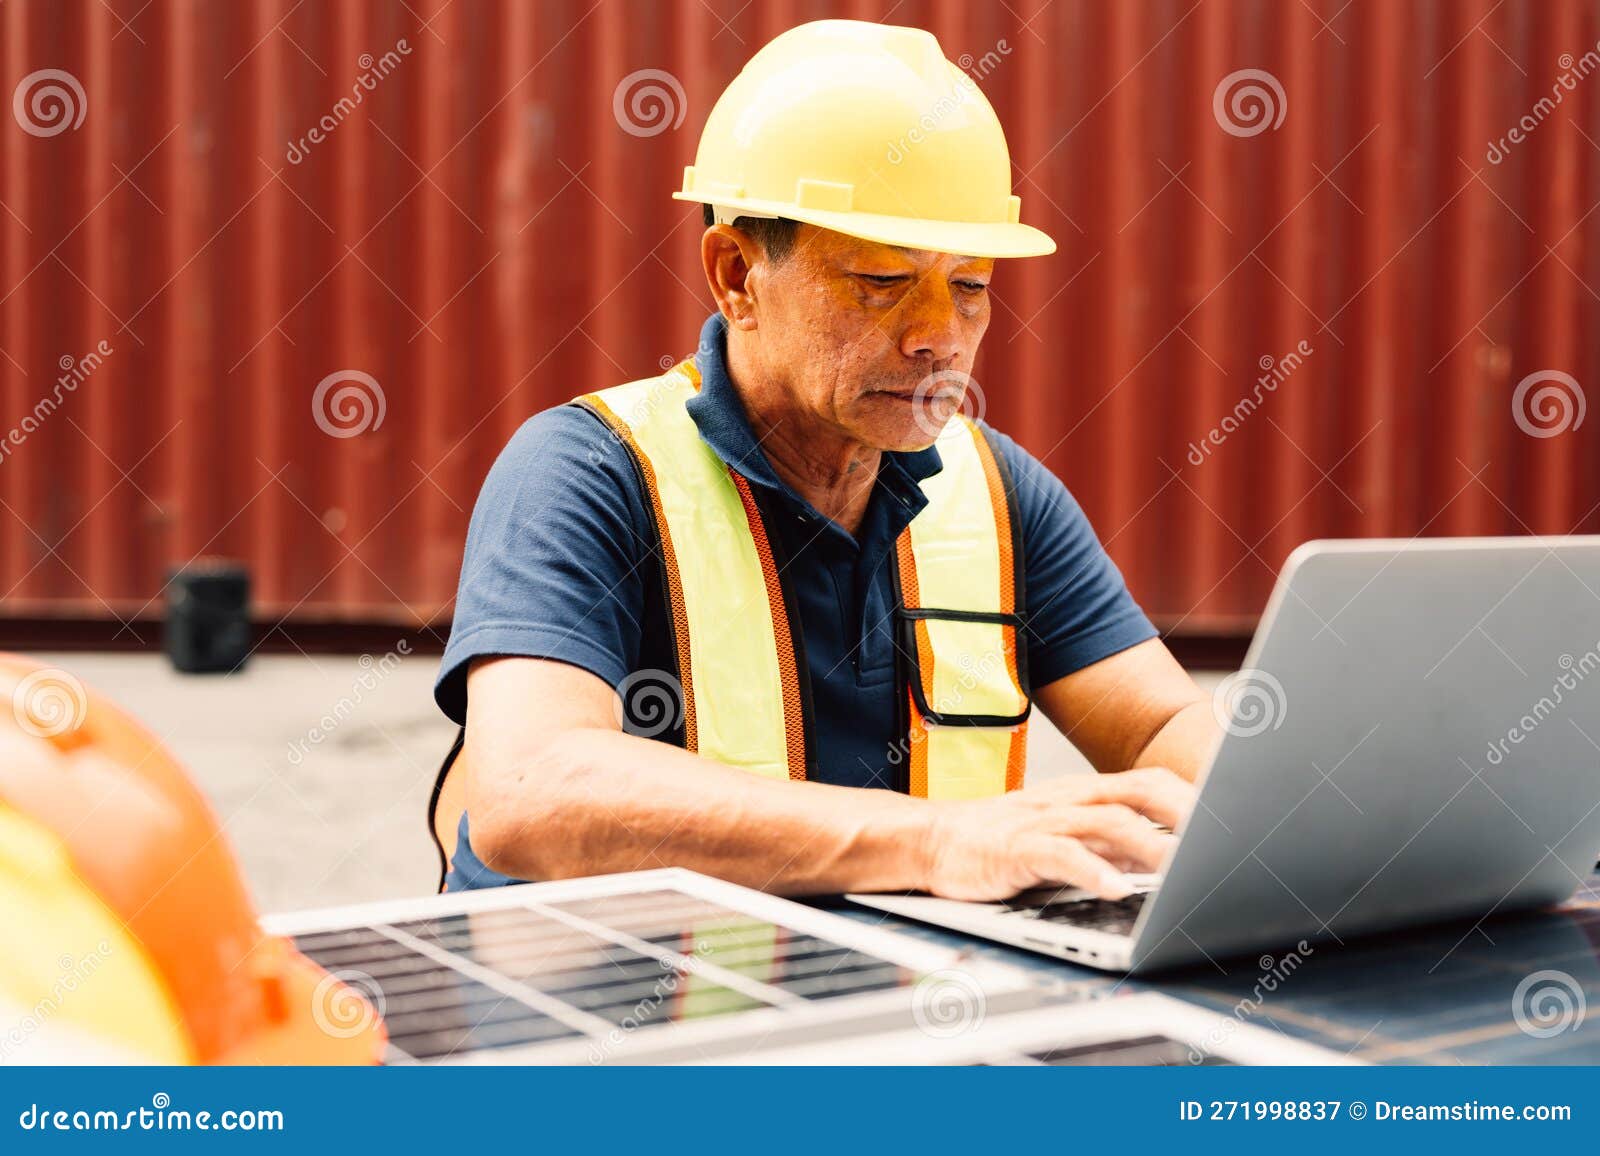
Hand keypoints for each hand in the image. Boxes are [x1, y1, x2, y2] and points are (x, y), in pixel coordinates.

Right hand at [917, 767, 1195, 901]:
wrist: (932, 841)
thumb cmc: (1000, 841)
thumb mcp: (1065, 835)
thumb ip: (1110, 842)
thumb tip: (1166, 853)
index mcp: (1084, 794)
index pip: (1150, 781)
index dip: (1193, 797)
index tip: (1233, 820)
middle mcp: (1070, 800)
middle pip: (1139, 789)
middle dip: (1184, 811)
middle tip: (1221, 841)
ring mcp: (1044, 820)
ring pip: (1109, 821)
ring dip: (1150, 845)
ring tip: (1182, 872)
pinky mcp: (1017, 848)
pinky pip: (1061, 855)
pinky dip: (1093, 871)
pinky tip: (1116, 890)